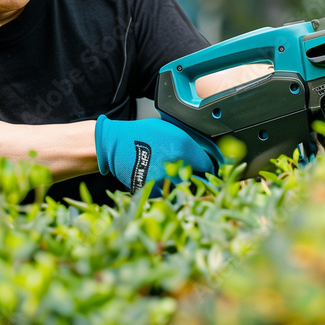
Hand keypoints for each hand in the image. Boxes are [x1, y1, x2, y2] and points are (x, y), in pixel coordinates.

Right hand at [95, 115, 220, 193]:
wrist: (114, 144)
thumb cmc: (142, 133)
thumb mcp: (170, 128)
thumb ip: (190, 141)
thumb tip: (207, 153)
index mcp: (183, 146)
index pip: (208, 165)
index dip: (210, 169)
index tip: (209, 171)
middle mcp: (176, 164)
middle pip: (198, 182)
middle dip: (198, 181)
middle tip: (196, 179)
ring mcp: (163, 179)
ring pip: (183, 191)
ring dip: (182, 188)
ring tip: (175, 180)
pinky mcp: (151, 190)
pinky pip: (166, 196)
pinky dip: (165, 191)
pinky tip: (159, 181)